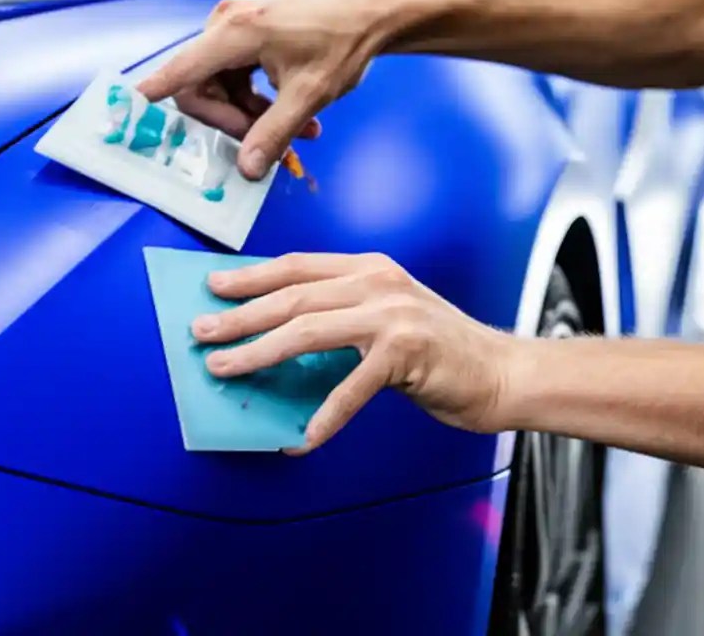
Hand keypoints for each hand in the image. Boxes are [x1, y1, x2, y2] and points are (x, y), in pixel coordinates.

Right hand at [135, 0, 395, 179]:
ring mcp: (236, 29)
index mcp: (235, 33)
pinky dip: (259, 101)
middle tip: (268, 145)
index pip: (180, 72)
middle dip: (232, 122)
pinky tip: (295, 116)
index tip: (128, 114)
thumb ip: (274, 132)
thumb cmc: (343, 43)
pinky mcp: (248, 36)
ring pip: (221, 88)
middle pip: (201, 88)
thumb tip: (247, 170)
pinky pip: (236, 78)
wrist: (370, 15)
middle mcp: (227, 26)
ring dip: (252, 116)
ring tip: (299, 132)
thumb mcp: (309, 95)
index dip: (152, 96)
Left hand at [190, 253, 518, 453]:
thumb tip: (275, 341)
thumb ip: (340, 318)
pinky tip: (300, 436)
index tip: (212, 287)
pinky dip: (323, 416)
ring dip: (259, 353)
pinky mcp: (406, 353)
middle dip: (239, 316)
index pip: (295, 266)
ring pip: (307, 331)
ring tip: (226, 369)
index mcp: (368, 269)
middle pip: (291, 297)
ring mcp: (392, 316)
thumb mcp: (386, 318)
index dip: (250, 276)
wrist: (501, 373)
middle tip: (202, 333)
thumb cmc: (438, 352)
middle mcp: (377, 283)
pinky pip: (350, 389)